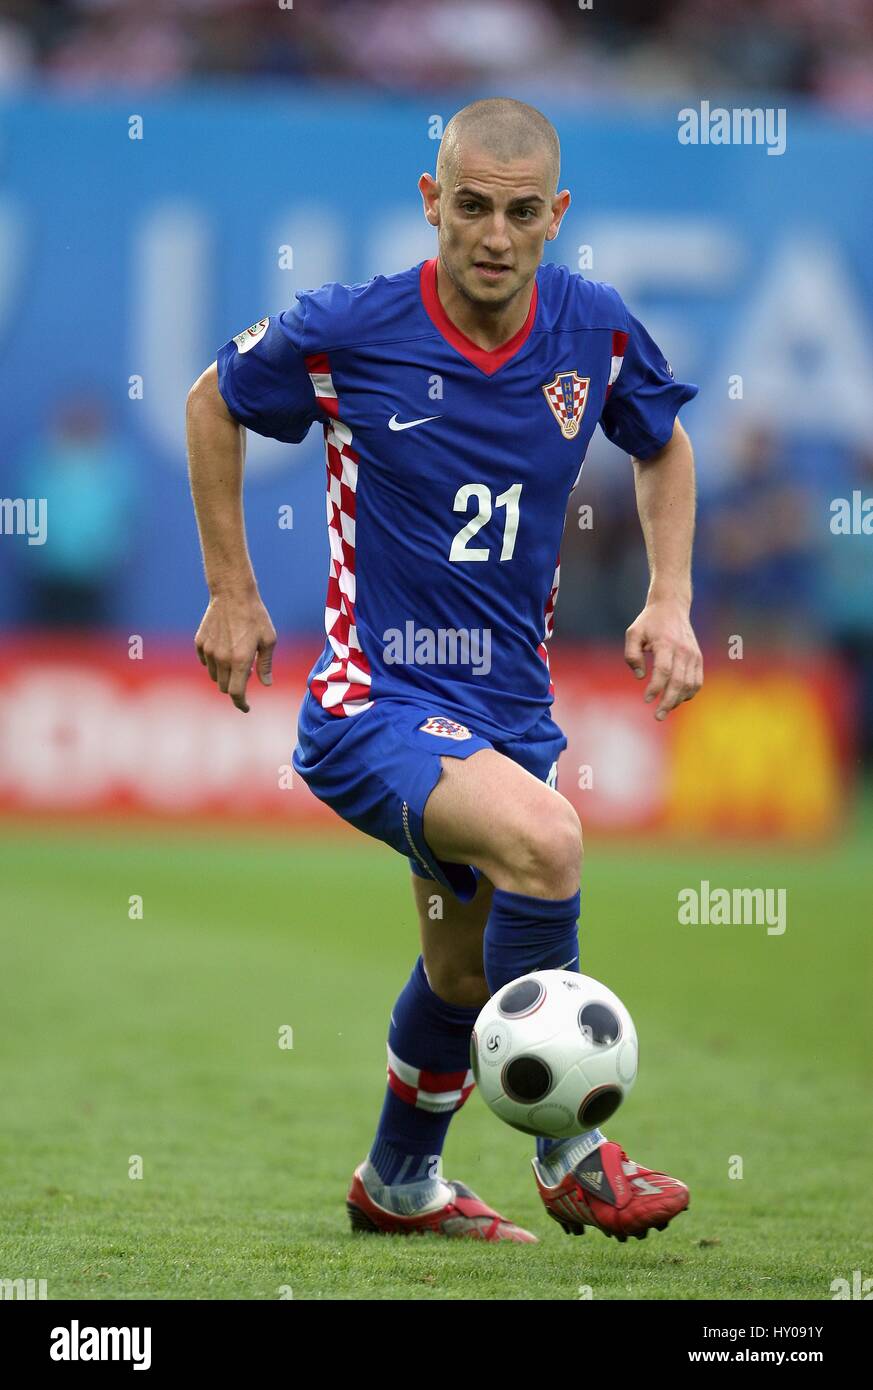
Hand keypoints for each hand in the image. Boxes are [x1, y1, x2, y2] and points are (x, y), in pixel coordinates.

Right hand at [194, 590, 275, 712]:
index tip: (246, 707)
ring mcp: (208, 651)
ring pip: (214, 676)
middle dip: (235, 688)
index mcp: (240, 661)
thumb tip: (266, 684)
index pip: (236, 693)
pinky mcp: (200, 642)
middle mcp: (222, 659)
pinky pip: (204, 662)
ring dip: (224, 675)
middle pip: (224, 687)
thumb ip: (266, 665)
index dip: (241, 704)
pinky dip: (214, 664)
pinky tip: (224, 651)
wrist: (232, 593)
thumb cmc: (255, 616)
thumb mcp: (269, 640)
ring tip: (236, 659)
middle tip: (247, 674)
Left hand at [624, 599, 702, 720]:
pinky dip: (689, 694)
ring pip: (690, 684)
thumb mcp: (633, 633)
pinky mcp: (698, 658)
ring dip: (678, 701)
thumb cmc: (649, 622)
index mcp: (666, 643)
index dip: (656, 687)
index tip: (646, 699)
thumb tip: (640, 676)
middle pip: (679, 681)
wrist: (672, 606)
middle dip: (668, 702)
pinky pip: (697, 681)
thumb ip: (631, 655)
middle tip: (657, 716)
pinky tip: (677, 700)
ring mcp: (693, 654)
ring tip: (664, 710)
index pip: (664, 670)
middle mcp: (683, 650)